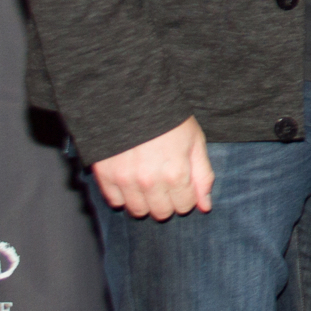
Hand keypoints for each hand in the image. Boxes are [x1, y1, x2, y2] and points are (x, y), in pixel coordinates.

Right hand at [91, 115, 213, 220]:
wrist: (133, 98)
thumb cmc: (169, 118)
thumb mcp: (196, 142)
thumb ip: (202, 176)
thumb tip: (205, 206)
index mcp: (176, 174)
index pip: (184, 206)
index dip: (186, 195)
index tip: (181, 182)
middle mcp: (150, 182)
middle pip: (161, 213)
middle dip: (167, 201)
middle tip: (165, 183)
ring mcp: (125, 180)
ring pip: (138, 211)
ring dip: (145, 201)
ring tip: (147, 182)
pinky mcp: (105, 175)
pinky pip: (115, 201)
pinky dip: (123, 195)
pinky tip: (129, 180)